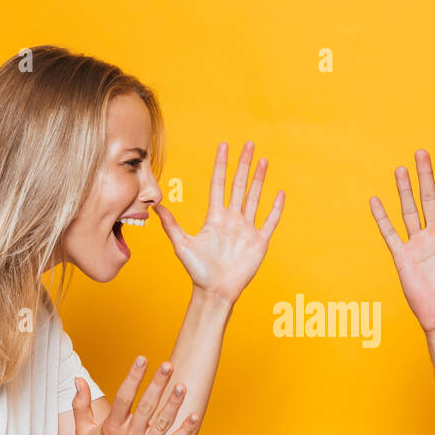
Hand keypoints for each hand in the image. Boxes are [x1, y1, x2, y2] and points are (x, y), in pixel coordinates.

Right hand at [71, 358, 200, 434]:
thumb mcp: (83, 432)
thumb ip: (81, 405)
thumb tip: (78, 380)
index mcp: (112, 428)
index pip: (124, 397)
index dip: (133, 377)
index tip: (142, 359)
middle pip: (146, 406)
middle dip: (157, 384)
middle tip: (168, 365)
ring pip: (162, 423)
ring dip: (173, 404)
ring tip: (182, 386)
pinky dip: (185, 430)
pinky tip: (194, 415)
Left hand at [152, 140, 284, 303]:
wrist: (215, 291)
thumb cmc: (197, 271)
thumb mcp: (181, 244)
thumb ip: (171, 224)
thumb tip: (155, 206)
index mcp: (215, 217)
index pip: (219, 184)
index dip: (221, 165)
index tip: (224, 146)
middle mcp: (232, 219)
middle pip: (239, 185)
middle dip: (244, 164)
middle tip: (250, 144)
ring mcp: (246, 229)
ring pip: (255, 198)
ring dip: (259, 179)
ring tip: (264, 160)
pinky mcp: (259, 242)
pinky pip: (269, 221)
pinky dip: (275, 208)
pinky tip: (280, 193)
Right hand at [369, 150, 434, 333]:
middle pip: (430, 199)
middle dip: (427, 175)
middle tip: (422, 152)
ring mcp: (419, 246)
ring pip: (410, 211)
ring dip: (405, 190)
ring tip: (401, 168)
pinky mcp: (403, 258)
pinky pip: (391, 234)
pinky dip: (382, 218)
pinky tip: (376, 201)